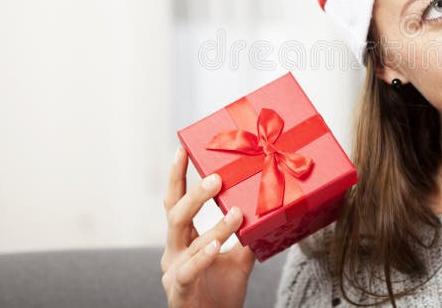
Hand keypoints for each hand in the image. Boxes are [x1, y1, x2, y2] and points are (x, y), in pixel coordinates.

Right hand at [161, 146, 255, 307]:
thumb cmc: (223, 291)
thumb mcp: (240, 257)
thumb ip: (247, 234)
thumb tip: (268, 206)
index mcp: (183, 238)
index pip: (175, 201)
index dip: (177, 175)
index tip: (183, 149)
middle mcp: (173, 251)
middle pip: (175, 214)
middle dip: (194, 193)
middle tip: (217, 177)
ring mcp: (173, 271)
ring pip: (187, 240)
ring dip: (214, 225)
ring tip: (236, 213)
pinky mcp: (179, 291)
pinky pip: (188, 271)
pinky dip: (203, 257)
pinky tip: (216, 246)